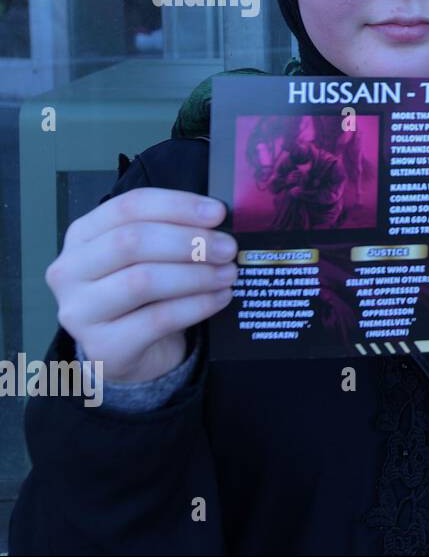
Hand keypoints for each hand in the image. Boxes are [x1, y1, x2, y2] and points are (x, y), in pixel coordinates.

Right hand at [45, 188, 236, 382]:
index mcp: (83, 235)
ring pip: (143, 281)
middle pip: (131, 242)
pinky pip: (158, 320)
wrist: (131, 351)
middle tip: (228, 248)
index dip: (177, 205)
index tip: (218, 212)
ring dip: (196, 275)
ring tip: (228, 274)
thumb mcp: (149, 256)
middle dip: (190, 242)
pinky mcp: (103, 346)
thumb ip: (172, 232)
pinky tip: (221, 298)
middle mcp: (71, 270)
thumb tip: (219, 221)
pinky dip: (197, 306)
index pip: (128, 207)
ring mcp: (80, 311)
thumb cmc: (143, 294)